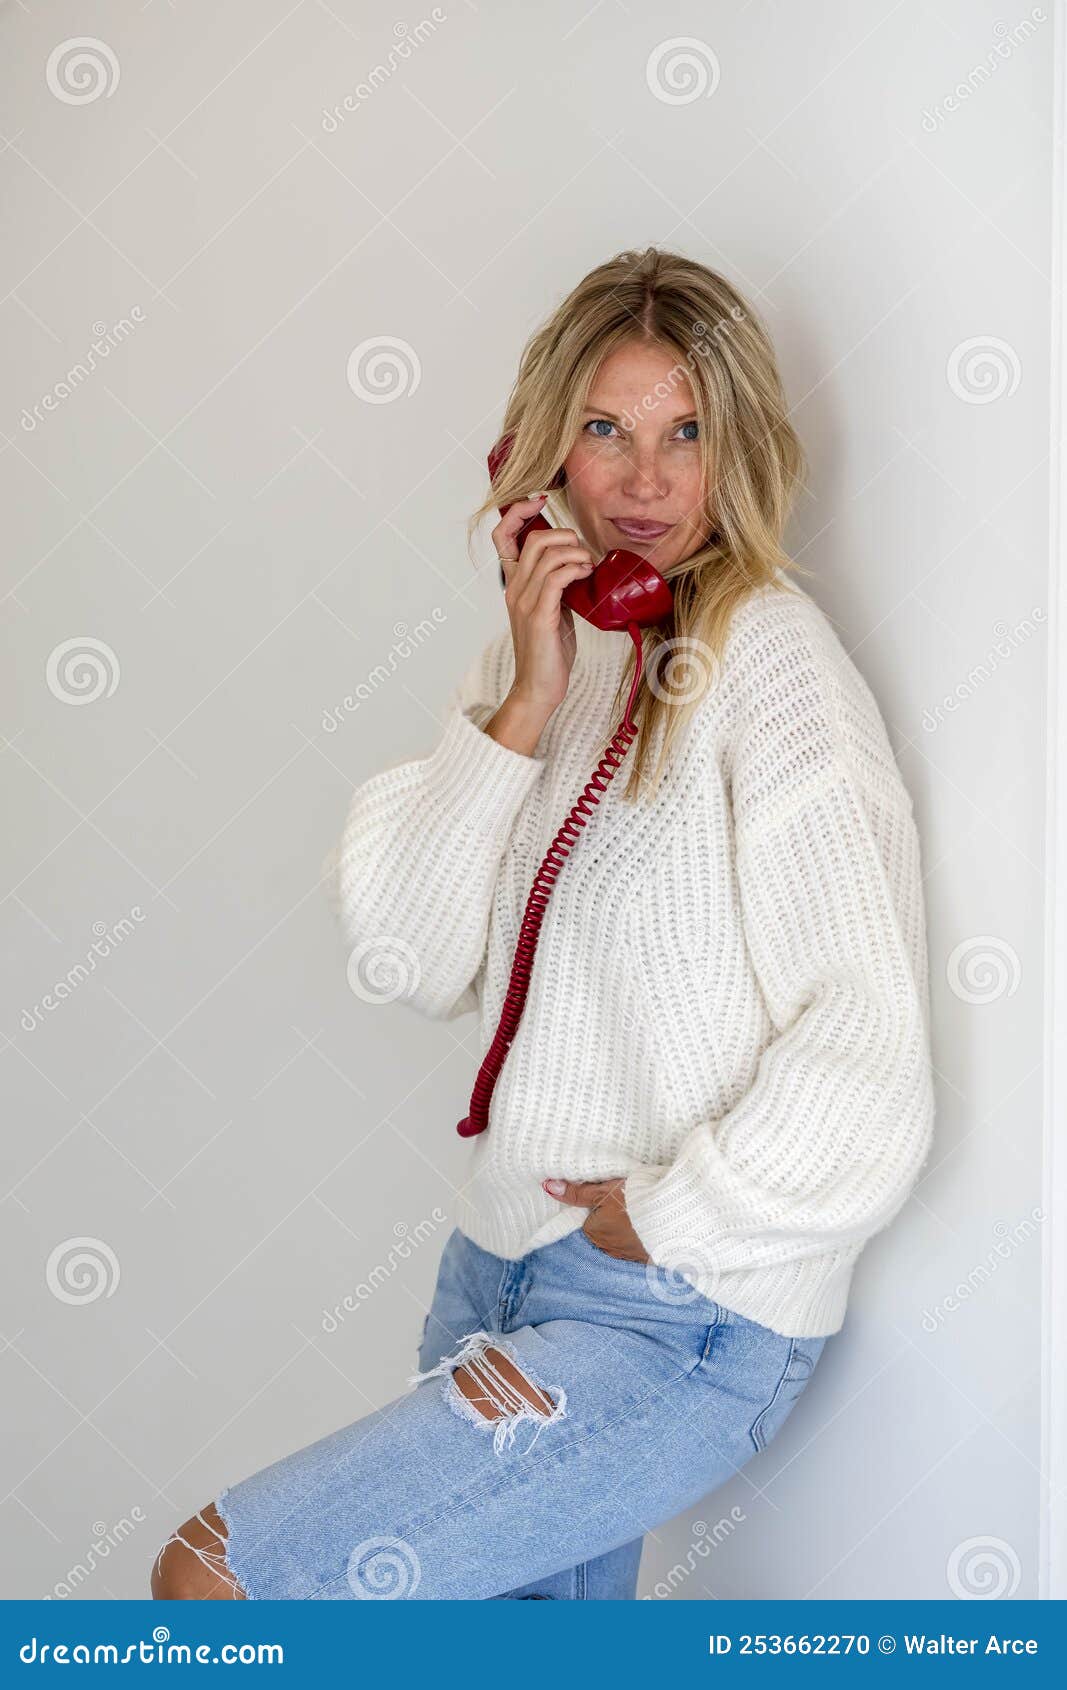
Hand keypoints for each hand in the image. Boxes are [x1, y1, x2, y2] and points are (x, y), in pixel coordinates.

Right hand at [493, 498, 594, 717]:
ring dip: (576, 552)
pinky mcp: (539, 615)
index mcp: (513, 585)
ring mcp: (524, 601)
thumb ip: (557, 586)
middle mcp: (514, 589)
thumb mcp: (553, 610)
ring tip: (590, 567)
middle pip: (534, 538)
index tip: (540, 502)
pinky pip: (557, 576)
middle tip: (584, 553)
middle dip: (565, 535)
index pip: (501, 536)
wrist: (539, 688)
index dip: (518, 512)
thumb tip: (578, 564)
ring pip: (547, 553)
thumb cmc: (548, 651)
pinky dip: (576, 568)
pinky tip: (586, 575)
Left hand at [542, 1176, 650, 1263]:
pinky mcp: (649, 1259)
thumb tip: (547, 1186)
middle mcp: (609, 1249)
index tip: (608, 1199)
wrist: (676, 1214)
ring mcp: (630, 1257)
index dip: (597, 1207)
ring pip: (621, 1242)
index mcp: (594, 1233)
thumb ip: (577, 1192)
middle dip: (611, 1221)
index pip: (588, 1220)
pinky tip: (649, 1229)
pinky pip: (638, 1250)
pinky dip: (641, 1240)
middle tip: (625, 1204)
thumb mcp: (604, 1190)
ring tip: (639, 1214)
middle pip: (604, 1232)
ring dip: (627, 1232)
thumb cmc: (636, 1199)